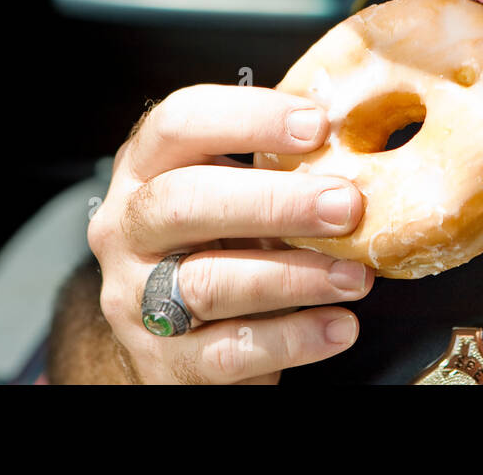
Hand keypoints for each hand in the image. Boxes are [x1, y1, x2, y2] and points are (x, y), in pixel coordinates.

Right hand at [87, 84, 371, 383]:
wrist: (173, 345)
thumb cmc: (216, 246)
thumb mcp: (233, 195)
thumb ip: (275, 169)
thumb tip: (355, 142)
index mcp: (144, 169)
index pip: (178, 124)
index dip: (248, 118)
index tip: (318, 125)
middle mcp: (126, 229)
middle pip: (184, 201)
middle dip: (274, 201)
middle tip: (346, 205)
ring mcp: (136, 300)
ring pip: (209, 283)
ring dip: (294, 276)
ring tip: (355, 275)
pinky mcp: (166, 365)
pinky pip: (231, 352)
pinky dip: (294, 338)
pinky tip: (338, 325)